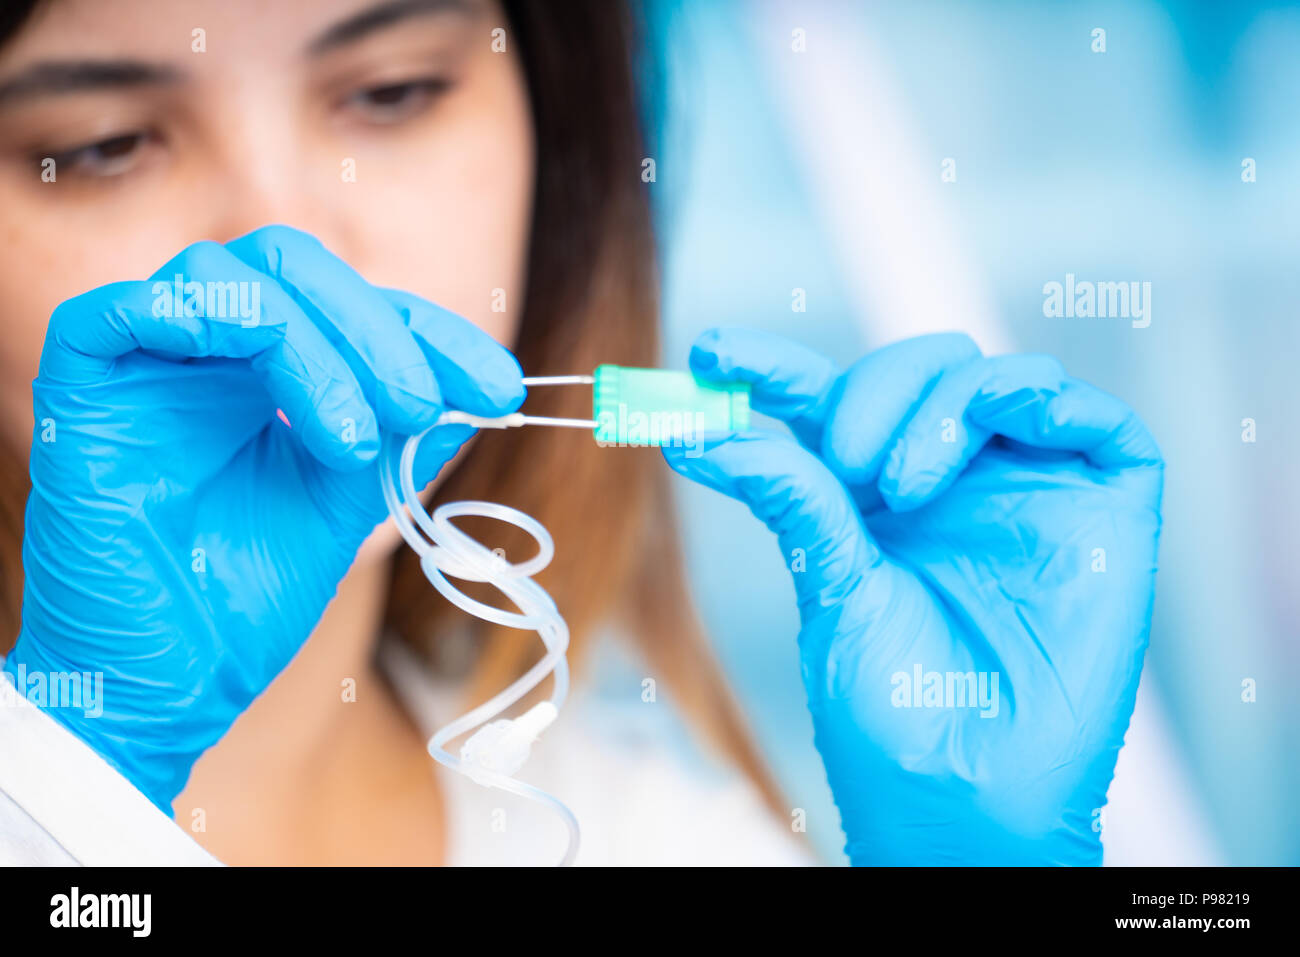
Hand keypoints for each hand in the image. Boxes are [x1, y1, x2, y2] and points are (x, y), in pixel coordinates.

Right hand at [2, 225, 522, 812]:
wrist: (164, 683)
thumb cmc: (242, 600)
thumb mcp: (346, 503)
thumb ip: (402, 439)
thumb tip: (484, 393)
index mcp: (267, 370)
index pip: (353, 307)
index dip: (430, 333)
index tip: (501, 388)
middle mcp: (208, 352)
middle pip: (293, 266)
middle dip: (377, 330)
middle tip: (421, 405)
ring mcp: (144, 364)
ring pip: (226, 276)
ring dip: (309, 343)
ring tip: (353, 441)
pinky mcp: (81, 388)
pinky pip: (115, 311)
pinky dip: (196, 314)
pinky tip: (258, 357)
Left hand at [664, 328, 1163, 864]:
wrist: (965, 796)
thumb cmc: (889, 710)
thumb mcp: (829, 582)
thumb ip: (788, 492)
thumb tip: (697, 429)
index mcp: (878, 498)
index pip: (829, 404)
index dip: (774, 368)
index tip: (712, 354)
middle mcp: (956, 483)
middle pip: (920, 370)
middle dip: (869, 392)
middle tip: (840, 461)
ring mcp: (1030, 493)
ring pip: (999, 378)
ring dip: (941, 403)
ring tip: (899, 485)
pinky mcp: (1106, 514)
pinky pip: (1101, 424)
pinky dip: (1045, 398)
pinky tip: (1001, 417)